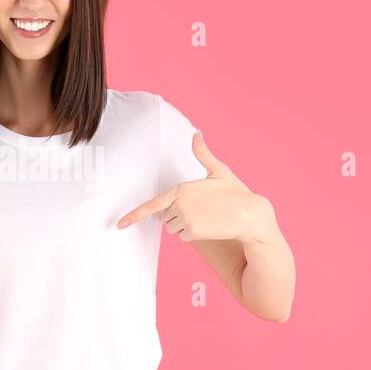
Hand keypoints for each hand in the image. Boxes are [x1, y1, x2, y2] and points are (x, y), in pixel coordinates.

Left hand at [116, 130, 269, 242]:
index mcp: (181, 188)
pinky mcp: (193, 232)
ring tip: (206, 217)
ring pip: (173, 228)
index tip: (119, 224)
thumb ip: (203, 154)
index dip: (133, 215)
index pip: (152, 205)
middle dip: (178, 214)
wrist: (251, 215)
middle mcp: (179, 203)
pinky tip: (209, 226)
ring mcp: (185, 219)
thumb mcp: (219, 171)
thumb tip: (196, 132)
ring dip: (185, 225)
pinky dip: (194, 234)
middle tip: (200, 209)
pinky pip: (184, 237)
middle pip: (165, 216)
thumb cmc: (236, 193)